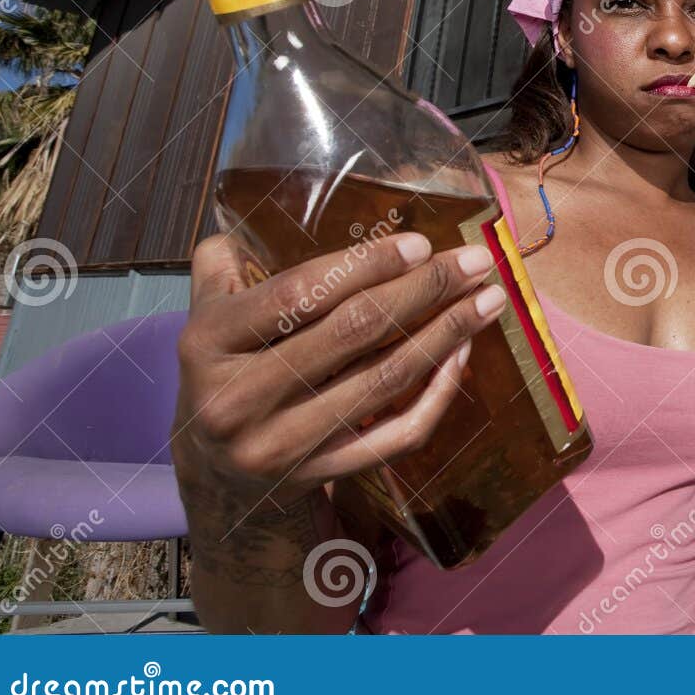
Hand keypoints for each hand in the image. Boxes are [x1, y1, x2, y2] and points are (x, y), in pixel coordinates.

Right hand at [172, 229, 507, 512]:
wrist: (218, 478)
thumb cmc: (227, 374)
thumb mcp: (205, 320)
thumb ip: (221, 269)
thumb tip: (250, 217)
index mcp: (206, 345)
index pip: (297, 295)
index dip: (363, 266)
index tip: (421, 244)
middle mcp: (237, 399)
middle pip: (353, 332)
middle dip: (424, 290)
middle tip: (475, 261)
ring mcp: (279, 446)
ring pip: (384, 382)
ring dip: (447, 334)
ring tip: (488, 299)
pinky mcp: (320, 477)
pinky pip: (397, 435)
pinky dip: (438, 393)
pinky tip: (463, 353)